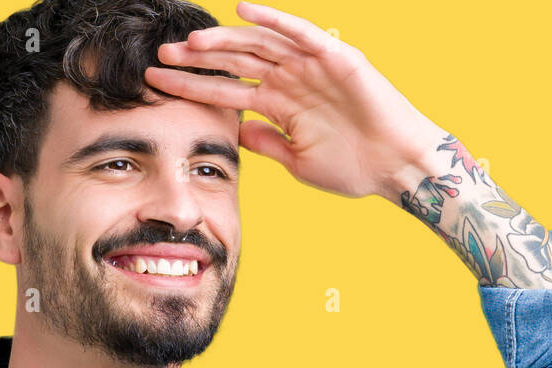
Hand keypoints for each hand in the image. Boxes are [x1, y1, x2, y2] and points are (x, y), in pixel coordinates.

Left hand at [145, 1, 448, 199]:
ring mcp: (311, 66)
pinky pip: (300, 33)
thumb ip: (264, 143)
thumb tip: (233, 133)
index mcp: (277, 104)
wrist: (395, 167)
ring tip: (193, 41)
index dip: (190, 85)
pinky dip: (273, 19)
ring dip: (225, 40)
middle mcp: (290, 79)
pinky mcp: (335, 57)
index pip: (224, 90)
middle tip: (162, 56)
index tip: (156, 83)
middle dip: (197, 60)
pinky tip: (245, 10)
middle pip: (234, 62)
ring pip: (259, 45)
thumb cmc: (352, 168)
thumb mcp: (296, 161)